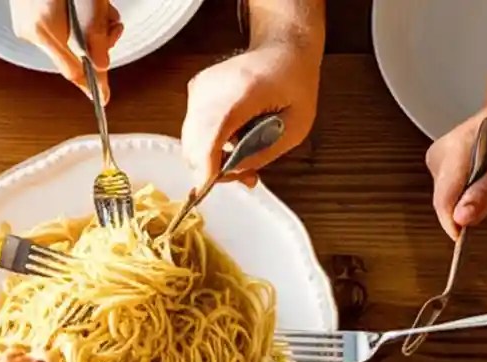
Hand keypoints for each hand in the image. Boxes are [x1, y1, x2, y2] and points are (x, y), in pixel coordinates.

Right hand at [11, 0, 122, 102]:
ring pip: (68, 40)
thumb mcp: (91, 0)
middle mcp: (31, 30)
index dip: (92, 85)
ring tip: (99, 5)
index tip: (103, 99)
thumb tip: (103, 65)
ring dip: (89, 28)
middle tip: (113, 25)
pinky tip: (82, 3)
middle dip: (98, 41)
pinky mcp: (25, 17)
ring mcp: (25, 24)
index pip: (73, 68)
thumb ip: (97, 33)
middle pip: (74, 54)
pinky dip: (74, 21)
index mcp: (44, 27)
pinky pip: (57, 30)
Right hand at [181, 41, 320, 187]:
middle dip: (213, 168)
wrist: (281, 50)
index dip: (206, 162)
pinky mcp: (195, 93)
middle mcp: (214, 86)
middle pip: (195, 141)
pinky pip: (193, 132)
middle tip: (245, 174)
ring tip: (243, 156)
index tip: (206, 187)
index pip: (214, 130)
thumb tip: (231, 173)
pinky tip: (232, 141)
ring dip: (211, 158)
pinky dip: (208, 145)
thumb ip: (263, 153)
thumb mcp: (295, 127)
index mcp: (244, 90)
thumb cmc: (294, 84)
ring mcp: (201, 88)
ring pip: (190, 141)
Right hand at [425, 87, 486, 239]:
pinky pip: (448, 188)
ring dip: (469, 201)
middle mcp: (438, 155)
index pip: (443, 202)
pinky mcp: (437, 160)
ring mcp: (435, 156)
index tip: (467, 237)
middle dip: (468, 210)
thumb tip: (461, 219)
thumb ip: (484, 192)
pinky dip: (465, 192)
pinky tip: (482, 179)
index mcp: (455, 154)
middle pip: (444, 202)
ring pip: (446, 197)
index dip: (453, 225)